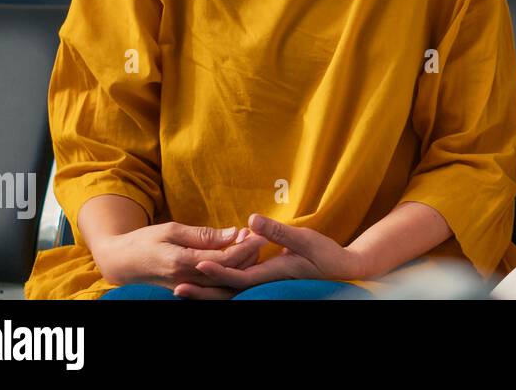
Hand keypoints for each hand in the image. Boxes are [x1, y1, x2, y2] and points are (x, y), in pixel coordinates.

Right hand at [89, 221, 268, 294]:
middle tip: (261, 237)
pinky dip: (229, 274)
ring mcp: (186, 289)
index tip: (260, 232)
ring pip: (224, 283)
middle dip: (248, 255)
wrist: (120, 263)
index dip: (245, 246)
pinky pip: (214, 287)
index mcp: (182, 263)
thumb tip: (233, 232)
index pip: (224, 258)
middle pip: (228, 272)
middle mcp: (186, 280)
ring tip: (252, 246)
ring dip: (242, 265)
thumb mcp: (171, 230)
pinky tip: (237, 259)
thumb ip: (203, 234)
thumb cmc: (143, 241)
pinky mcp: (186, 291)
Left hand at [188, 213, 374, 292]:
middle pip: (227, 292)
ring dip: (206, 291)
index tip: (198, 263)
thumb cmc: (325, 255)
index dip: (218, 271)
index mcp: (271, 274)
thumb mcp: (305, 239)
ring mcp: (264, 287)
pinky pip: (237, 289)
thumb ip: (278, 231)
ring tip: (182, 287)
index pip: (238, 277)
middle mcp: (264, 285)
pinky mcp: (265, 285)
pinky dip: (219, 287)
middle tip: (176, 287)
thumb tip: (252, 221)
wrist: (340, 271)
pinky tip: (205, 283)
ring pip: (229, 293)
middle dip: (202, 291)